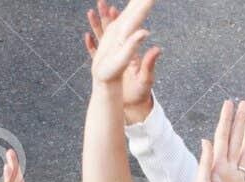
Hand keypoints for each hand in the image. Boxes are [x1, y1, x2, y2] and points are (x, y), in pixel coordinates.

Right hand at [84, 0, 159, 123]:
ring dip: (97, 26)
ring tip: (90, 12)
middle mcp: (122, 52)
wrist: (133, 107)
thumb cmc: (141, 94)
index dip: (120, 19)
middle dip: (106, 16)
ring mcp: (113, 59)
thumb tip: (157, 49)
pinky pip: (95, 54)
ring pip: (102, 38)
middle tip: (102, 3)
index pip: (125, 31)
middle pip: (112, 30)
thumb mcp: (145, 78)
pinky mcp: (106, 68)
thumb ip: (149, 64)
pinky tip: (87, 36)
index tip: (115, 8)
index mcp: (131, 52)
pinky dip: (91, 45)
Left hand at [186, 100, 244, 181]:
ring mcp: (237, 181)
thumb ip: (206, 163)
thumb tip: (206, 139)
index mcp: (216, 166)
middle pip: (235, 140)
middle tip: (244, 103)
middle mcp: (227, 170)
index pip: (222, 137)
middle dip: (239, 121)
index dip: (226, 120)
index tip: (229, 103)